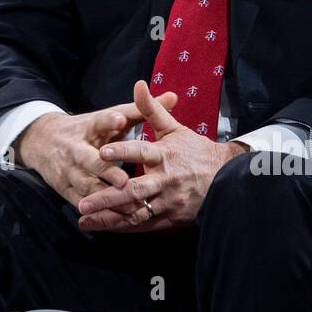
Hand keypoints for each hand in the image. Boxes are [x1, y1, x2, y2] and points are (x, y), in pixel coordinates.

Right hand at [15, 89, 178, 211]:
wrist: (43, 141)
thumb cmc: (88, 130)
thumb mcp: (110, 116)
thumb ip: (142, 110)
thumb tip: (174, 96)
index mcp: (88, 127)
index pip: (98, 121)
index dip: (109, 121)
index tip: (121, 120)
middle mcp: (75, 149)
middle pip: (89, 160)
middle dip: (106, 170)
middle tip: (126, 181)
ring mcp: (68, 170)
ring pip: (87, 186)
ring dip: (105, 198)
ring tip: (130, 208)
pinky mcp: (64, 188)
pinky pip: (81, 202)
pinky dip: (98, 213)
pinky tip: (116, 220)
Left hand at [76, 80, 248, 231]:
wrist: (227, 178)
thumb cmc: (195, 150)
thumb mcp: (174, 128)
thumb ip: (151, 109)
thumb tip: (138, 84)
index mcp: (165, 155)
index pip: (141, 152)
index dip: (122, 152)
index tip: (102, 152)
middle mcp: (165, 181)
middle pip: (134, 191)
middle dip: (107, 198)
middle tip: (84, 202)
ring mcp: (168, 202)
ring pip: (136, 213)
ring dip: (110, 218)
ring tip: (85, 220)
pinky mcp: (170, 218)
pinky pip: (143, 225)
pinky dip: (123, 228)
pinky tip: (103, 227)